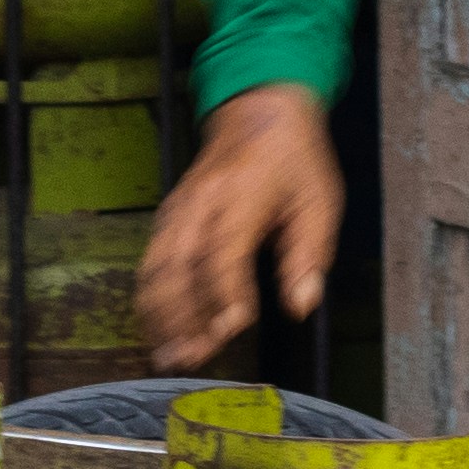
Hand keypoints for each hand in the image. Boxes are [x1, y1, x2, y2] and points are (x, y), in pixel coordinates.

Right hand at [140, 86, 343, 368]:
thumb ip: (309, 256)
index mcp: (242, 196)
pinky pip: (150, 261)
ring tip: (167, 356)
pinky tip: (157, 328)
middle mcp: (201, 202)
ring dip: (158, 314)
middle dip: (181, 316)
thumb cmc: (294, 159)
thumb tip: (300, 307)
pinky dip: (149, 298)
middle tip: (190, 359)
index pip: (224, 252)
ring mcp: (179, 208)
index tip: (231, 330)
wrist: (258, 109)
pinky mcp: (169, 216)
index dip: (224, 293)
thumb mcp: (319, 201)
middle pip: (178, 265)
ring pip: (155, 266)